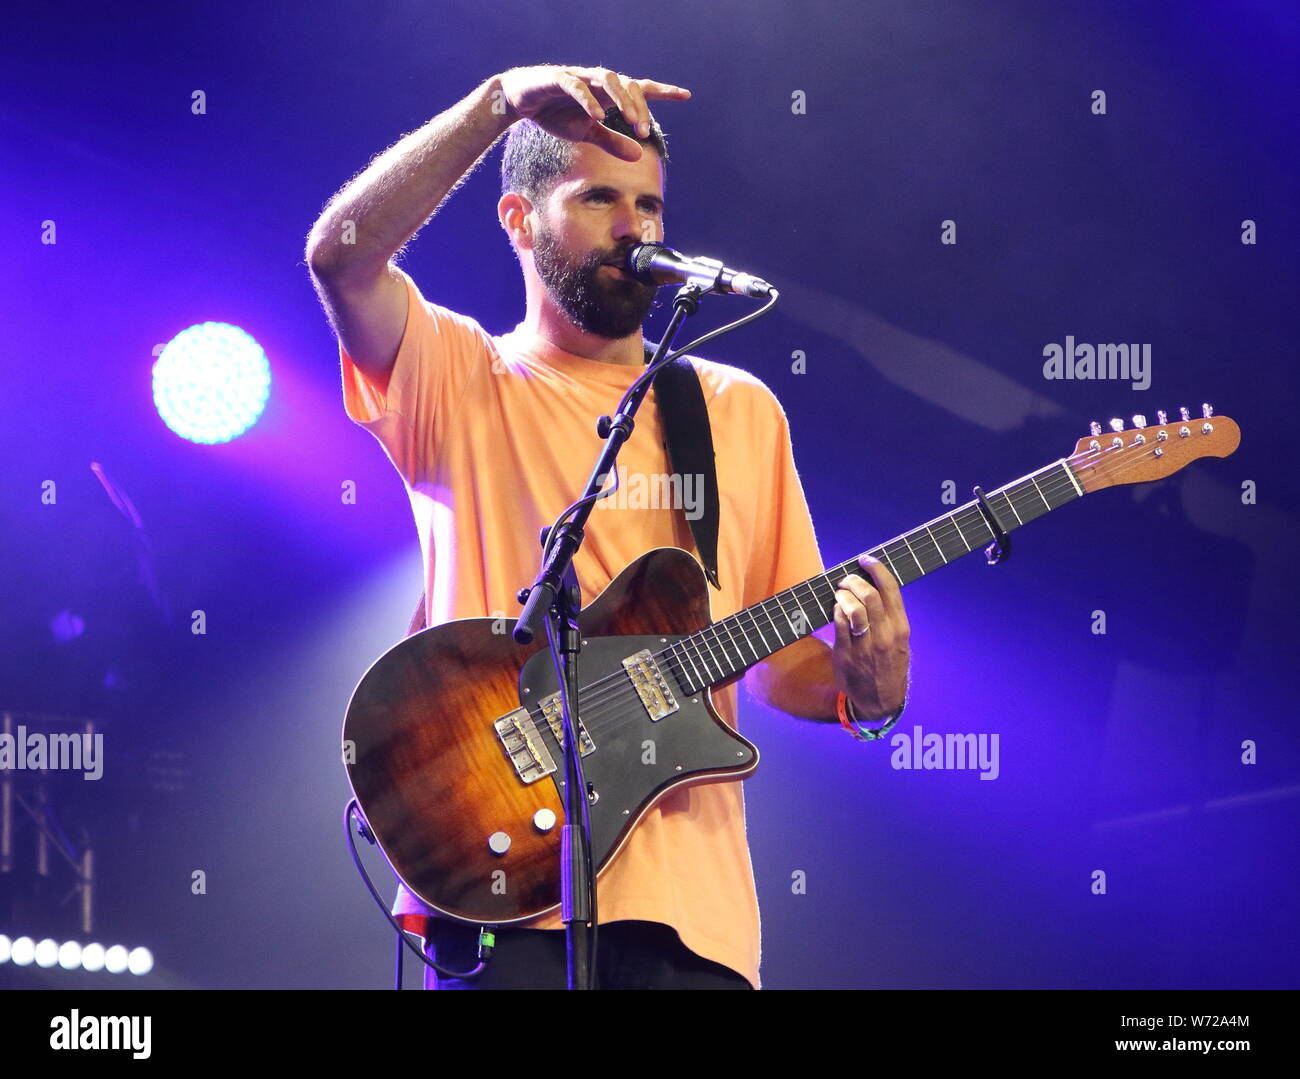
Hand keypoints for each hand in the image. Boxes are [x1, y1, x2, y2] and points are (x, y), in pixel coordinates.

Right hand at [497, 65, 690, 161]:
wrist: (521, 102)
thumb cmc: (556, 114)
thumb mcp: (587, 134)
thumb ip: (612, 143)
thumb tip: (640, 156)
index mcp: (607, 93)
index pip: (639, 88)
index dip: (662, 91)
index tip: (685, 95)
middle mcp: (597, 81)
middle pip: (627, 85)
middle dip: (639, 107)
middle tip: (643, 130)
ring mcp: (579, 77)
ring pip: (608, 79)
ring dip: (620, 100)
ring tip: (628, 120)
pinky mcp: (558, 78)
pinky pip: (577, 86)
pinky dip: (589, 100)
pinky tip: (597, 115)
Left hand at [831, 554, 910, 720]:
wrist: (879, 700)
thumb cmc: (888, 665)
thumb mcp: (899, 642)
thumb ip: (890, 617)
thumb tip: (874, 587)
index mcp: (900, 628)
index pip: (891, 590)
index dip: (877, 569)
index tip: (866, 560)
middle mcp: (885, 635)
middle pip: (870, 596)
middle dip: (855, 581)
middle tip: (847, 579)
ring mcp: (866, 645)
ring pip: (853, 609)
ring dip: (843, 595)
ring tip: (840, 593)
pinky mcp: (847, 654)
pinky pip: (839, 624)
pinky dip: (836, 611)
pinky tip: (836, 609)